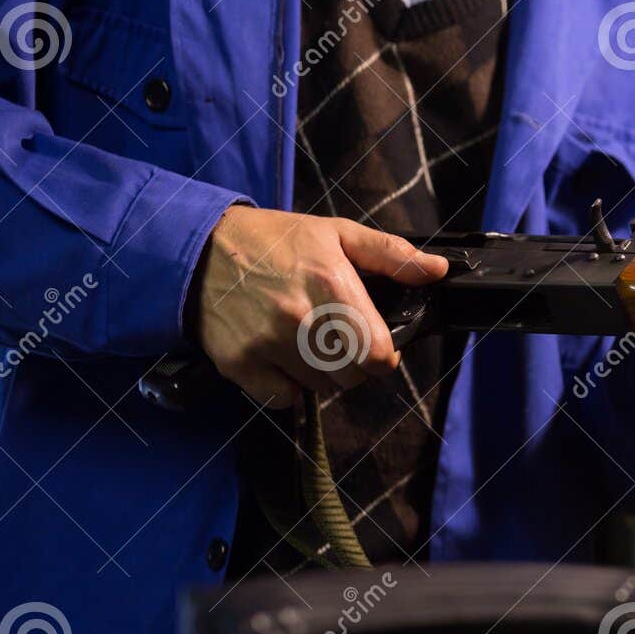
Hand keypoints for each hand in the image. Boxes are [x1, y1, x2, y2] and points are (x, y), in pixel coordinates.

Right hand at [192, 206, 448, 407]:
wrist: (197, 248)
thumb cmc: (274, 241)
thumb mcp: (335, 234)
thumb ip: (391, 255)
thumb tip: (437, 270)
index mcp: (331, 285)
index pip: (378, 355)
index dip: (382, 354)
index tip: (372, 341)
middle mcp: (299, 318)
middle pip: (352, 377)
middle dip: (353, 364)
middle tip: (335, 339)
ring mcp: (266, 344)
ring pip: (321, 389)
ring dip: (321, 374)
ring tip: (305, 341)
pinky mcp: (240, 365)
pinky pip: (284, 399)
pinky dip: (287, 387)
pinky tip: (279, 356)